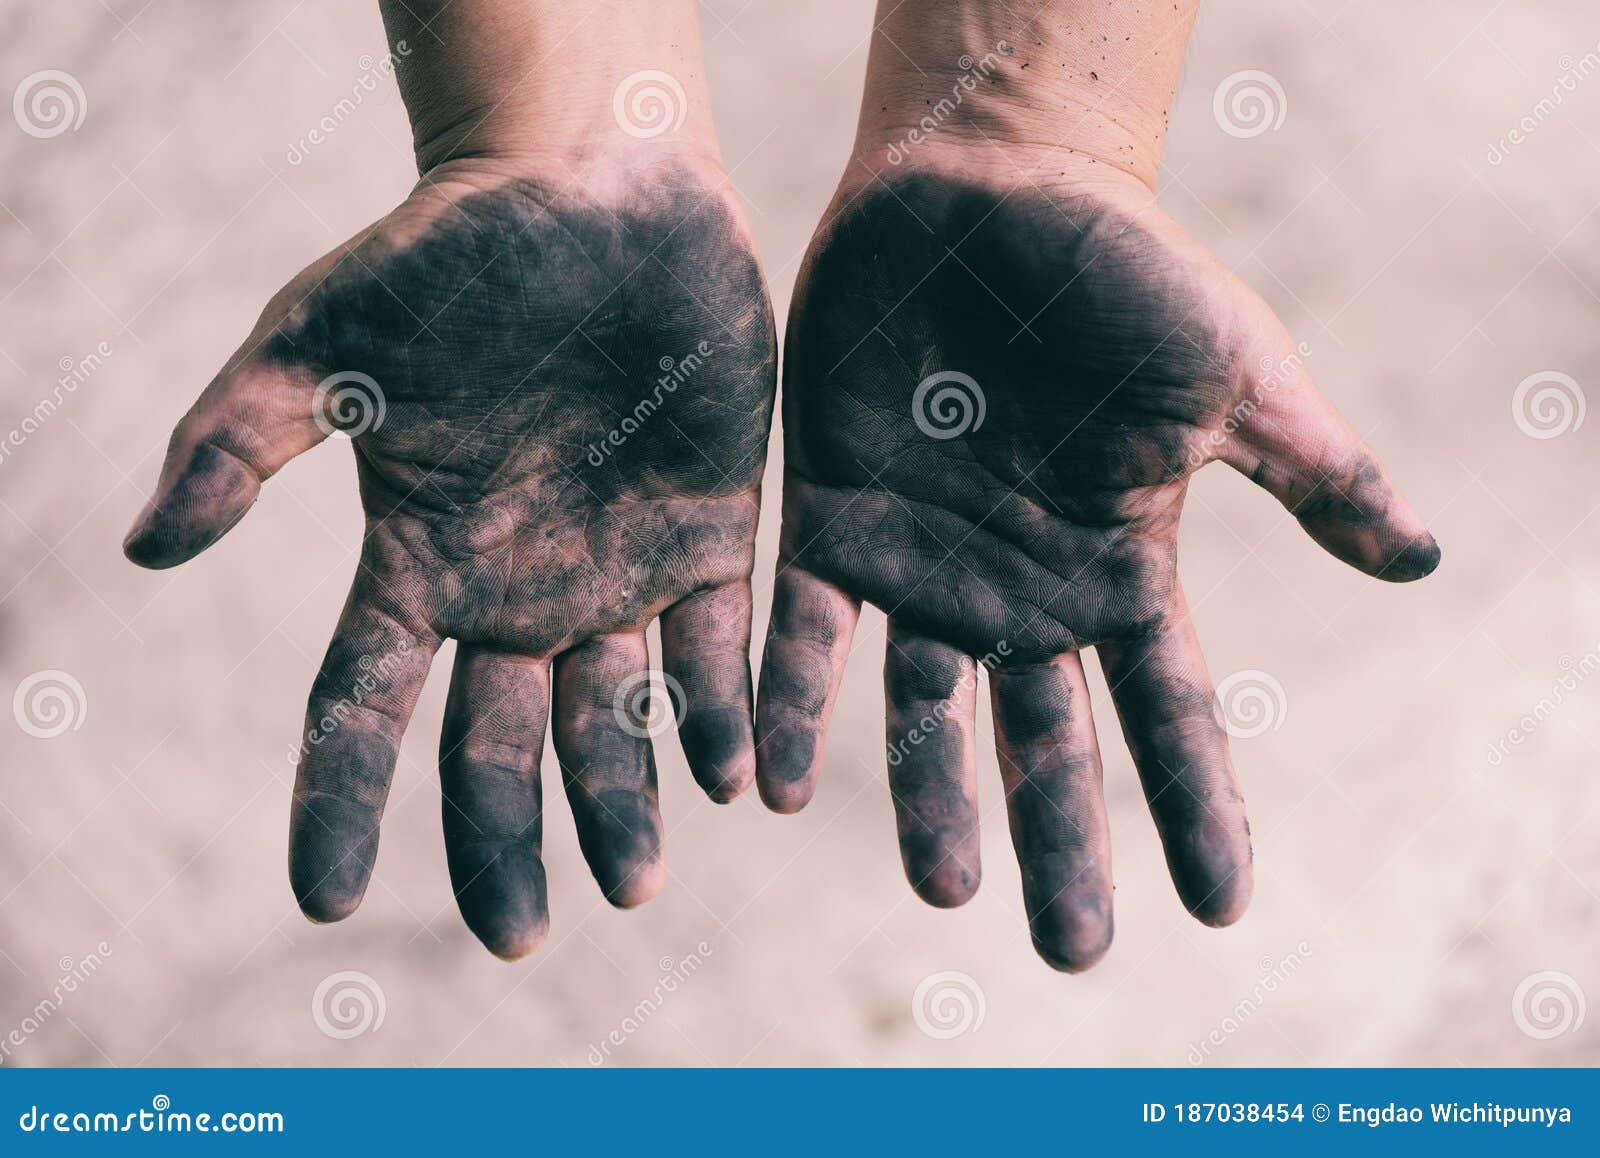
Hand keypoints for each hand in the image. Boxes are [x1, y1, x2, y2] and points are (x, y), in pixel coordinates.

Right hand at [124, 1, 775, 958]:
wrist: (593, 190)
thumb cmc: (451, 253)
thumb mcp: (325, 339)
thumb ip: (240, 438)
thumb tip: (145, 547)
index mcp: (420, 560)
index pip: (362, 707)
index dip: (338, 802)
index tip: (326, 904)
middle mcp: (518, 589)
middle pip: (500, 749)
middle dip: (507, 843)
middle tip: (526, 938)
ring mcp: (618, 570)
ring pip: (618, 721)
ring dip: (626, 802)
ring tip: (637, 883)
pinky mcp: (711, 535)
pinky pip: (722, 649)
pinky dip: (728, 715)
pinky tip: (735, 779)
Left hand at [757, 153, 1437, 970]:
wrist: (988, 188)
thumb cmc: (1120, 273)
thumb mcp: (1232, 374)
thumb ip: (1312, 472)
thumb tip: (1422, 560)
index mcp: (1117, 565)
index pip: (1168, 711)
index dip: (1196, 807)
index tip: (1219, 909)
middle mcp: (1018, 589)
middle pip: (1047, 742)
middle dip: (1060, 840)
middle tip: (1073, 950)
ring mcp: (923, 565)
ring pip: (923, 712)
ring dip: (930, 800)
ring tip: (943, 884)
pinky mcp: (834, 521)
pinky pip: (807, 636)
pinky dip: (793, 706)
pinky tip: (772, 787)